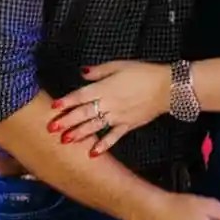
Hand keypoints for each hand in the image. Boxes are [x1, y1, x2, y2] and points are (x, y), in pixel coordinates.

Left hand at [49, 61, 169, 155]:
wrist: (167, 87)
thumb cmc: (143, 73)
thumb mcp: (119, 65)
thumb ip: (99, 71)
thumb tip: (82, 73)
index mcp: (105, 87)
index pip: (82, 95)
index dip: (67, 101)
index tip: (54, 107)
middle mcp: (109, 103)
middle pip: (84, 113)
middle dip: (67, 121)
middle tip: (52, 128)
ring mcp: (118, 116)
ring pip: (95, 126)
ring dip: (80, 134)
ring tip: (66, 141)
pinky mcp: (128, 125)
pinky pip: (114, 136)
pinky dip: (104, 145)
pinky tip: (93, 153)